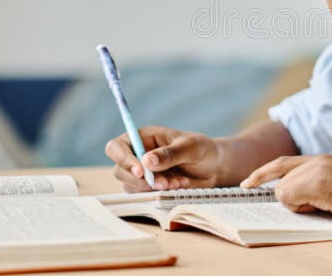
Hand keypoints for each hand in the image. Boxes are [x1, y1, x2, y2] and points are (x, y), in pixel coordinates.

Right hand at [105, 126, 224, 191]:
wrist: (214, 166)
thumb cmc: (202, 149)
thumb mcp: (191, 147)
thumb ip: (170, 154)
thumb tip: (147, 161)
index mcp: (144, 137)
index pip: (117, 147)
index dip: (123, 159)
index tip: (141, 172)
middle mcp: (138, 154)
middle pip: (120, 170)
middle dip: (141, 180)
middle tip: (164, 183)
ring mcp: (142, 173)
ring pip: (132, 185)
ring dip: (152, 188)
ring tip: (177, 182)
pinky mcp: (149, 188)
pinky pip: (145, 195)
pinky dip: (160, 194)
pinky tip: (179, 185)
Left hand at [240, 154, 331, 227]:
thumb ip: (314, 184)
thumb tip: (288, 196)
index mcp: (322, 159)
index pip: (283, 163)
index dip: (263, 172)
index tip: (248, 183)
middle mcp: (317, 160)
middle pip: (280, 178)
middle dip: (287, 197)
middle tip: (310, 206)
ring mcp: (317, 170)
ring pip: (283, 190)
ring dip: (297, 204)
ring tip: (325, 205)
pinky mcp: (318, 183)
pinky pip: (290, 197)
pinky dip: (301, 207)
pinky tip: (324, 206)